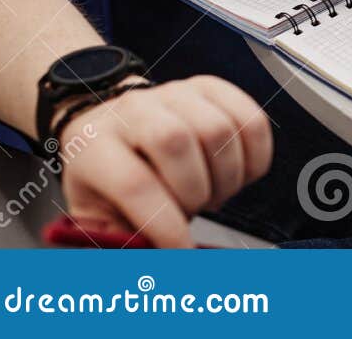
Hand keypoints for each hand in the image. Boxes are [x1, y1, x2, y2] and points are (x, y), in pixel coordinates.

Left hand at [57, 77, 272, 247]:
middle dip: (196, 192)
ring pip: (219, 130)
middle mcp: (134, 109)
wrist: (111, 123)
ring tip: (212, 191)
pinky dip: (256, 156)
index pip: (134, 183)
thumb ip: (117, 240)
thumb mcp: (95, 210)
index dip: (165, 224)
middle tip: (194, 210)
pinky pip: (251, 119)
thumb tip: (150, 265)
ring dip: (226, 176)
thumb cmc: (106, 174)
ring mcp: (175, 92)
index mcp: (95, 144)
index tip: (180, 251)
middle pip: (178, 143)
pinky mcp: (211, 86)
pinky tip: (239, 173)